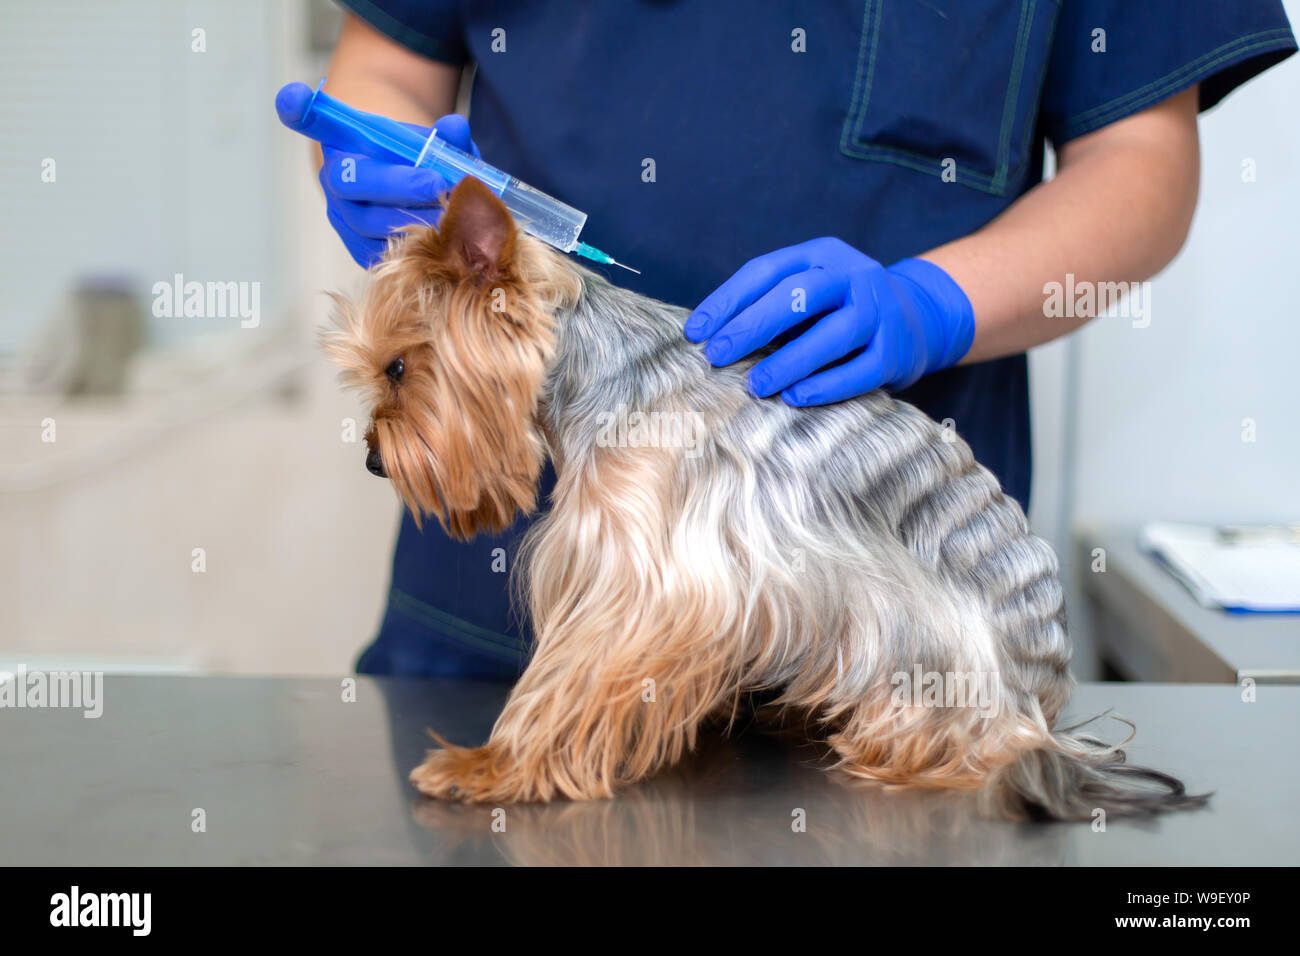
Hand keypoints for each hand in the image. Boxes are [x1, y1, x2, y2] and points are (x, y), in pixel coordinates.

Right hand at [274, 82, 478, 266]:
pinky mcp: (361, 251)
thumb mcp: (434, 144)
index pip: (317, 123)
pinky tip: (442, 238)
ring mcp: (345, 219)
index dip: (301, 112)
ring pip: (372, 226)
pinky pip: (384, 253)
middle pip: (353, 183)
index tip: (294, 97)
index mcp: (346, 144)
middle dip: (398, 185)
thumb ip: (446, 135)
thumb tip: (455, 128)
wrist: (413, 198)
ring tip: (451, 214)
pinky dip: (413, 247)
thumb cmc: (418, 162)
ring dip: (413, 219)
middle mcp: (336, 181)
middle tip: (437, 184)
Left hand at [683, 238, 974, 405]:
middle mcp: (854, 276)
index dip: (728, 300)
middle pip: (800, 294)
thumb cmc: (839, 309)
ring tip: (755, 385)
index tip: (696, 332)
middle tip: (718, 354)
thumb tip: (710, 338)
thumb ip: (769, 304)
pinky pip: (859, 371)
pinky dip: (825, 386)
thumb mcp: (809, 291)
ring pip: (833, 334)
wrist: (918, 320)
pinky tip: (795, 397)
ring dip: (789, 362)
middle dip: (754, 325)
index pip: (767, 270)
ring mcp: (880, 312)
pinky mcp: (895, 351)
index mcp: (822, 254)